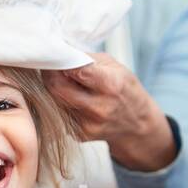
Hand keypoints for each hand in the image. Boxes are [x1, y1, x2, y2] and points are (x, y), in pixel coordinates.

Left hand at [42, 53, 174, 171]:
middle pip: (57, 87)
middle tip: (51, 67)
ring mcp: (88, 124)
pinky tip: (75, 100)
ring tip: (67, 83)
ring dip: (56, 89)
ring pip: (56, 100)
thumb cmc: (126, 91)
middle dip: (50, 75)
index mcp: (110, 85)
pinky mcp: (80, 134)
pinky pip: (62, 113)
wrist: (138, 126)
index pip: (74, 70)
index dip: (60, 61)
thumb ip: (87, 59)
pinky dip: (63, 103)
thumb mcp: (116, 67)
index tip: (55, 56)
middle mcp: (99, 107)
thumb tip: (61, 53)